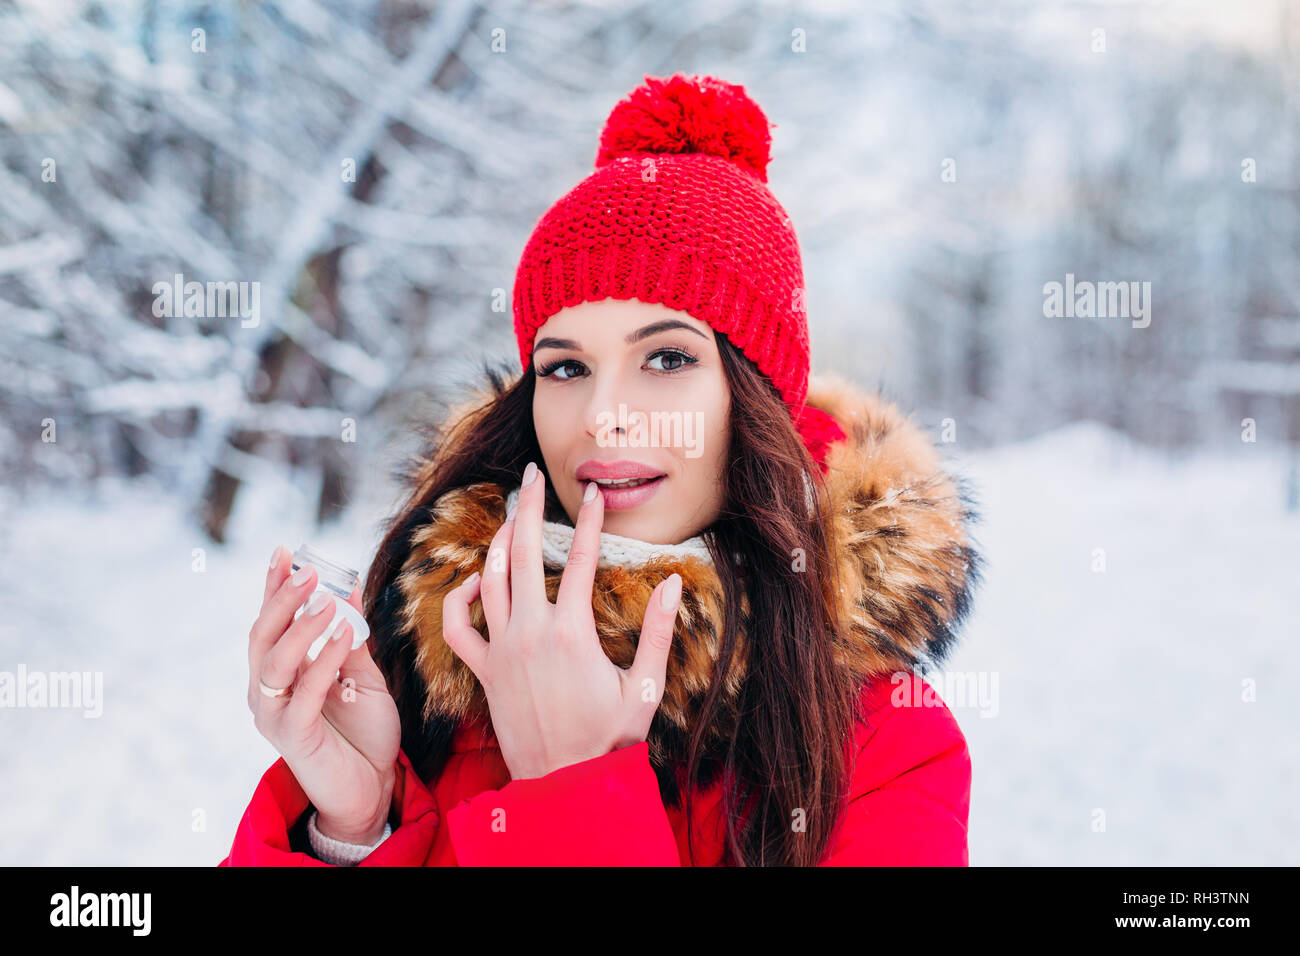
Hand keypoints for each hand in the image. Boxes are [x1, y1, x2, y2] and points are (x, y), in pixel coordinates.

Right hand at [247, 547, 400, 843]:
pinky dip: (323, 660)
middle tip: (310, 570)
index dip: (273, 586)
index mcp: (280, 673)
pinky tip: (344, 636)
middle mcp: (267, 691)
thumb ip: (351, 638)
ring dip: (301, 627)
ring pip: (274, 662)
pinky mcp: (293, 737)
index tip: (284, 550)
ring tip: (328, 601)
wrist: (372, 786)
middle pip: (262, 635)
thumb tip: (348, 588)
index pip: (270, 621)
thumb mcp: (362, 676)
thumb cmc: (364, 731)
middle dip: (283, 598)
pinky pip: (304, 693)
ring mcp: (275, 714)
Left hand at [441, 463, 683, 780]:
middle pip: (524, 553)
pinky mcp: (484, 671)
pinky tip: (478, 580)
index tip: (594, 493)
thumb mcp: (645, 687)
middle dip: (528, 507)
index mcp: (572, 633)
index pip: (581, 559)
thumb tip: (674, 583)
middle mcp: (531, 633)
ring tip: (510, 511)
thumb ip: (659, 632)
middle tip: (532, 475)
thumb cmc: (609, 738)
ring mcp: (502, 650)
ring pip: (491, 579)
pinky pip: (460, 627)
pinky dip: (462, 597)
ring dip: (498, 540)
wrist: (565, 783)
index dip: (589, 521)